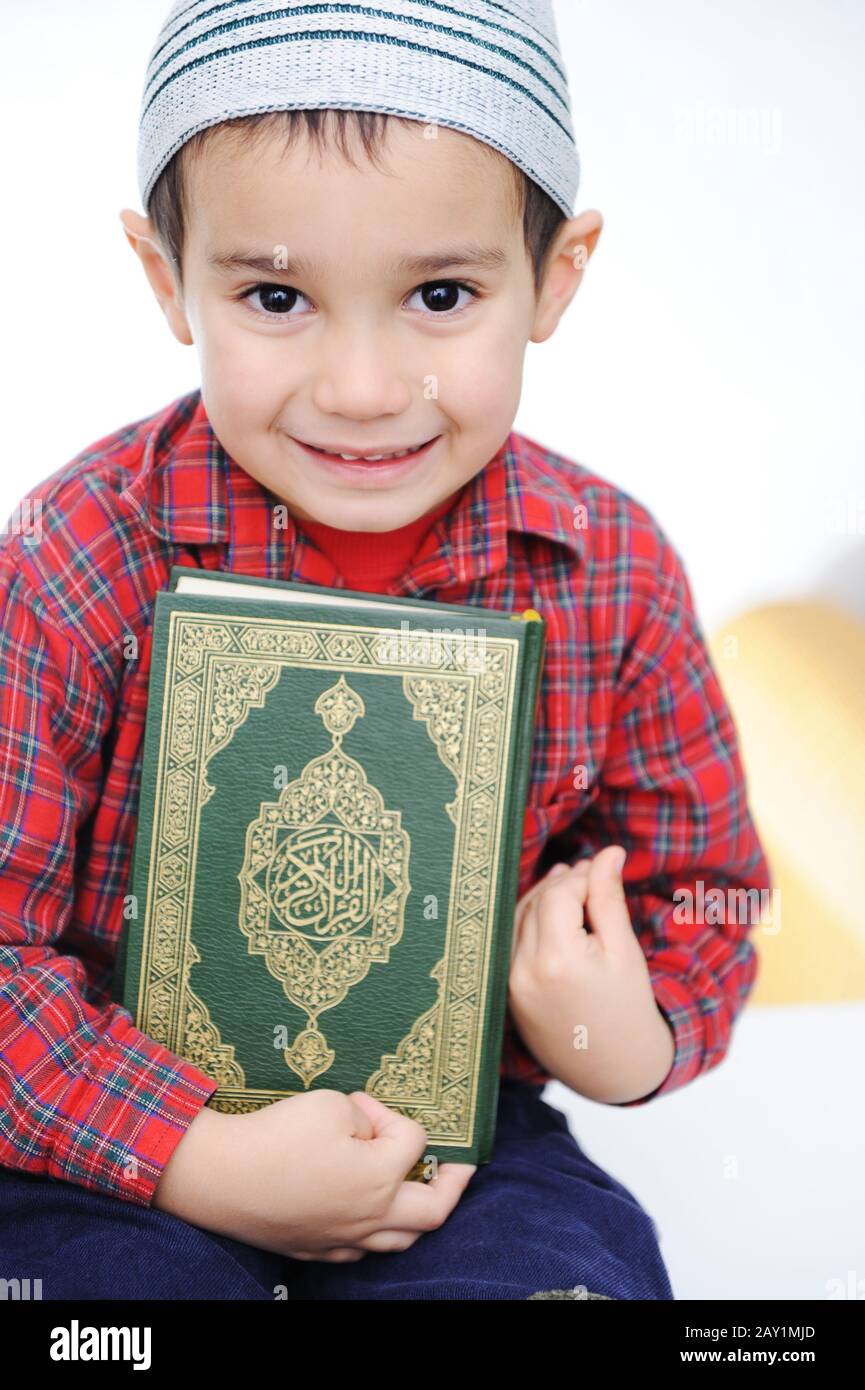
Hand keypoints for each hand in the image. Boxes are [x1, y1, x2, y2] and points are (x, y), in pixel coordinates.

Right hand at [154, 1088, 476, 1261]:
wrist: (217, 1176)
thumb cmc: (275, 1136)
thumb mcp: (329, 1104)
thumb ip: (364, 1117)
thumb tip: (369, 1130)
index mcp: (379, 1179)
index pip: (414, 1142)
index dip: (392, 1114)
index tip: (363, 1102)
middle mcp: (369, 1217)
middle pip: (434, 1212)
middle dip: (452, 1184)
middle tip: (456, 1164)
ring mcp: (342, 1240)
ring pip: (400, 1241)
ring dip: (416, 1214)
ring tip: (416, 1190)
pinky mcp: (315, 1250)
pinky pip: (361, 1251)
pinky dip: (375, 1232)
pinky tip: (368, 1213)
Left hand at [508, 846, 674, 1101]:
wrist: (612, 1067)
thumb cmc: (626, 1007)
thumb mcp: (624, 950)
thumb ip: (608, 899)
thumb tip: (607, 853)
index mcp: (558, 959)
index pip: (558, 893)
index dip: (582, 875)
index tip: (604, 867)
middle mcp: (525, 970)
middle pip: (536, 902)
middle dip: (562, 884)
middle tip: (591, 873)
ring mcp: (511, 983)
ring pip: (519, 918)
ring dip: (543, 899)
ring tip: (573, 888)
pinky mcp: (506, 992)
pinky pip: (513, 943)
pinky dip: (530, 923)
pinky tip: (553, 916)